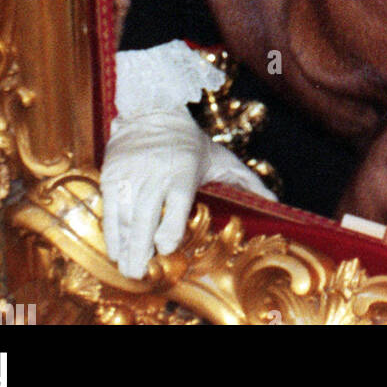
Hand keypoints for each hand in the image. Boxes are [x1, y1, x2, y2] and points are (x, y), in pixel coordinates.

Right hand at [101, 106, 271, 279]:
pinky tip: (115, 247)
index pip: (176, 204)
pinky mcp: (112, 172)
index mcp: (184, 170)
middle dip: (141, 249)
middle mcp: (156, 172)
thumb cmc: (191, 143)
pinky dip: (111, 230)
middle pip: (146, 217)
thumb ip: (247, 182)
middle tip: (139, 274)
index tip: (166, 248)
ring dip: (124, 245)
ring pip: (125, 216)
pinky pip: (109, 207)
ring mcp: (132, 172)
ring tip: (127, 267)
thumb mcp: (222, 158)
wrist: (152, 112)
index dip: (169, 230)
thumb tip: (276, 202)